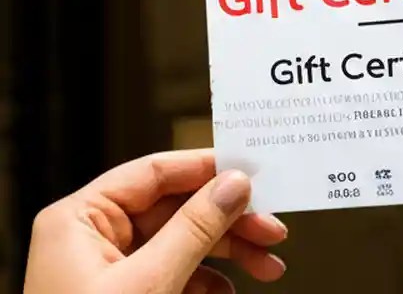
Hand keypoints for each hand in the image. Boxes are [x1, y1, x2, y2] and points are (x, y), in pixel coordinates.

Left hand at [24, 149, 286, 293]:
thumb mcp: (151, 283)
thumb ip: (196, 228)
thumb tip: (234, 184)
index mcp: (80, 220)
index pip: (154, 173)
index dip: (208, 169)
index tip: (257, 173)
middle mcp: (91, 238)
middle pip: (176, 208)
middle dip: (229, 222)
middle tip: (273, 231)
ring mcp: (106, 269)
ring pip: (182, 241)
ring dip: (229, 255)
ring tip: (269, 268)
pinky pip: (175, 273)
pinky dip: (208, 283)